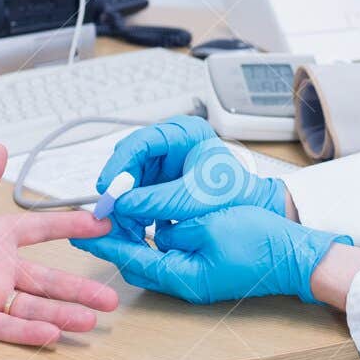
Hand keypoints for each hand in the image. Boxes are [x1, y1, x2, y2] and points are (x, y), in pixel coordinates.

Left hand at [0, 146, 119, 345]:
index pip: (42, 230)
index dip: (71, 227)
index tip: (102, 224)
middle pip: (48, 278)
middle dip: (80, 286)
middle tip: (111, 293)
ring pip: (34, 306)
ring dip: (63, 313)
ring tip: (91, 319)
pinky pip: (5, 326)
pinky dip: (28, 332)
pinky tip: (52, 334)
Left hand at [72, 205, 350, 304]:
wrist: (294, 255)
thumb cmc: (260, 241)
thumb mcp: (210, 225)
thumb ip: (175, 228)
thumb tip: (155, 228)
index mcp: (184, 277)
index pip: (132, 259)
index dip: (105, 243)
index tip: (84, 230)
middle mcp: (186, 283)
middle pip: (138, 265)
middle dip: (118, 241)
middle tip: (104, 217)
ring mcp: (196, 279)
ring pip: (153, 260)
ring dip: (137, 240)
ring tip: (126, 215)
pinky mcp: (206, 270)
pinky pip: (172, 256)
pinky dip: (158, 240)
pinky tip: (157, 221)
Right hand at [108, 135, 286, 240]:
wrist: (251, 209)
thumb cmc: (234, 196)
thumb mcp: (193, 199)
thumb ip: (157, 200)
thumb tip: (121, 205)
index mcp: (185, 133)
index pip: (143, 141)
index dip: (121, 164)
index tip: (109, 186)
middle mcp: (171, 143)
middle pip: (131, 160)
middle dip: (120, 188)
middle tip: (110, 210)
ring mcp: (165, 161)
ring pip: (131, 178)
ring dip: (125, 202)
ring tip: (125, 224)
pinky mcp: (162, 180)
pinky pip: (138, 191)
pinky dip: (134, 209)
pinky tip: (136, 226)